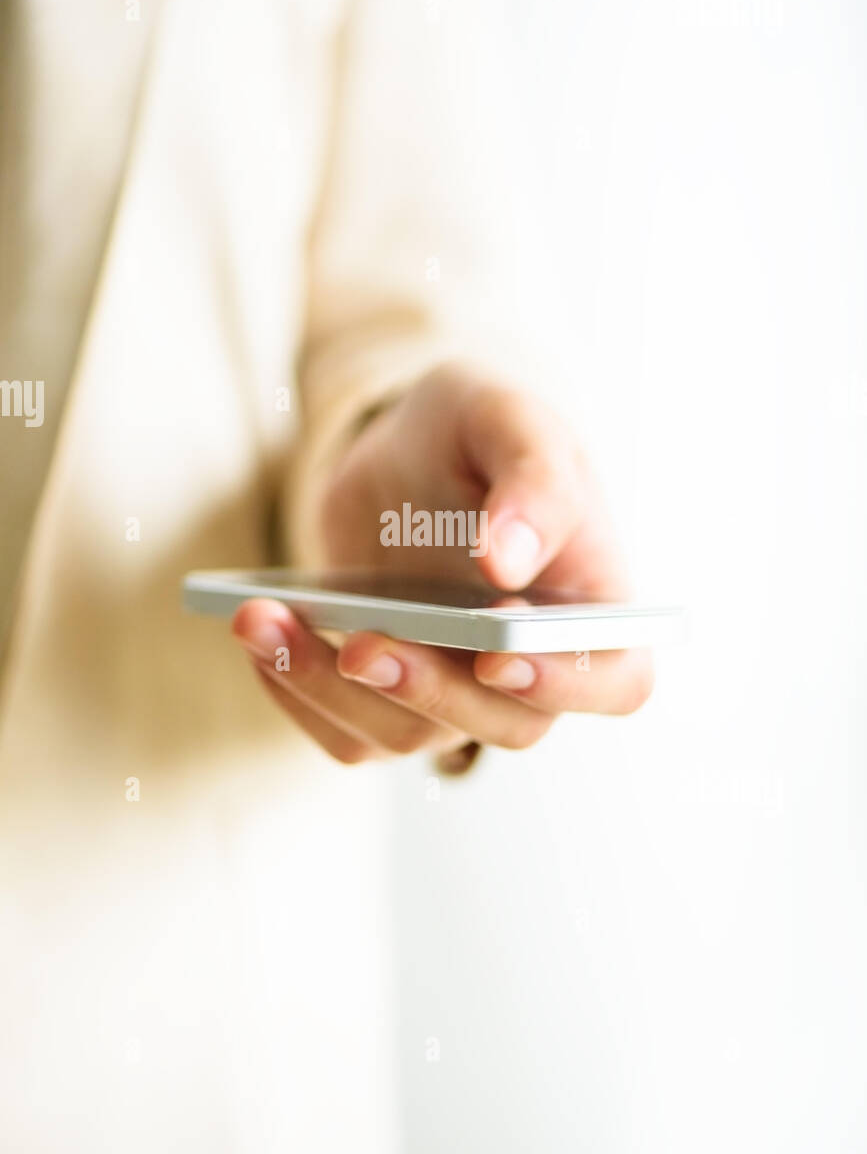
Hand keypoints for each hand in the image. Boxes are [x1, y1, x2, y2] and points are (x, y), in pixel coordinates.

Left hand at [232, 364, 652, 763]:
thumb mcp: (508, 417)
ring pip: (410, 736)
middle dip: (427, 690)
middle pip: (504, 724)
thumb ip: (531, 476)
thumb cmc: (478, 429)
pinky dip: (295, 693)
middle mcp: (533, 664)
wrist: (403, 448)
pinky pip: (348, 734)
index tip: (497, 651)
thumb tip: (510, 561)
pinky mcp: (390, 695)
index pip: (617, 680)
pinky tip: (260, 631)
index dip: (565, 683)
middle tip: (358, 642)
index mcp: (592, 603)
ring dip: (331, 689)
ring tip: (261, 618)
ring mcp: (459, 690)